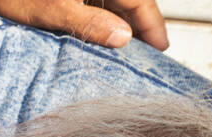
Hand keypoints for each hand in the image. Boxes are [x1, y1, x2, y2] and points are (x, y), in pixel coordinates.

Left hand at [0, 0, 168, 49]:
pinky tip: (101, 38)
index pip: (139, 0)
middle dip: (137, 27)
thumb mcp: (50, 10)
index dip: (152, 24)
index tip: (161, 48)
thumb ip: (87, 23)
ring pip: (111, 2)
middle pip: (128, 1)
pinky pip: (94, 3)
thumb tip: (123, 38)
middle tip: (147, 56)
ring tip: (126, 52)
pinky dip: (100, 19)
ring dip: (119, 24)